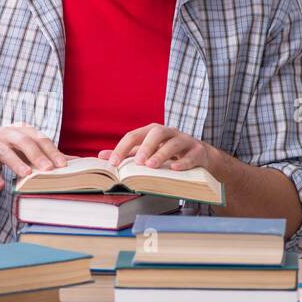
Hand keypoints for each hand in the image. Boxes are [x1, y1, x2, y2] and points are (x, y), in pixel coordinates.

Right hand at [0, 122, 65, 189]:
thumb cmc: (12, 148)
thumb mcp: (28, 147)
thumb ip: (48, 154)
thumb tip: (77, 162)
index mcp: (23, 130)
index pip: (40, 139)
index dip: (51, 151)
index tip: (63, 165)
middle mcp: (7, 134)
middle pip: (23, 142)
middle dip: (36, 155)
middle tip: (48, 169)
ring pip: (4, 152)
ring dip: (16, 163)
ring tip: (26, 175)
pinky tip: (1, 186)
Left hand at [99, 123, 213, 172]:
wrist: (199, 156)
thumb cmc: (167, 153)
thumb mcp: (146, 152)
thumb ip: (126, 154)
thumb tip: (102, 157)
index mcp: (152, 132)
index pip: (134, 135)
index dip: (122, 148)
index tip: (113, 163)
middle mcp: (168, 133)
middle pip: (156, 133)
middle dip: (146, 146)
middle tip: (137, 162)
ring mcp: (184, 141)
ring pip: (173, 143)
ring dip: (161, 154)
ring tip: (151, 166)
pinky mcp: (198, 152)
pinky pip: (191, 155)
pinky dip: (183, 162)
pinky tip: (175, 169)